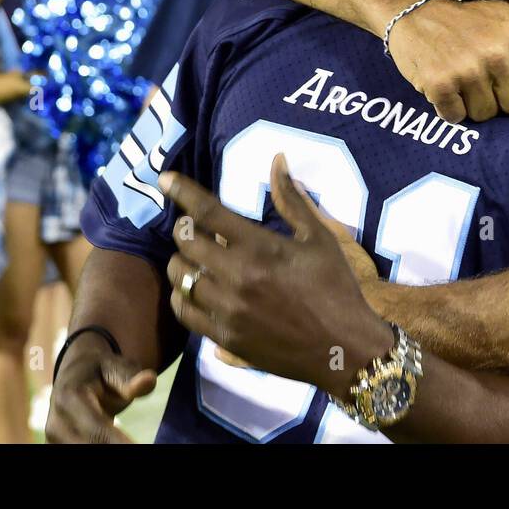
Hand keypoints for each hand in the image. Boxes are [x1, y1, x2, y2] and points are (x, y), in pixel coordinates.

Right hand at [45, 335, 155, 443]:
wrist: (74, 377)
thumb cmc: (101, 371)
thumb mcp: (116, 366)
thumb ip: (131, 376)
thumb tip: (149, 380)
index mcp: (70, 398)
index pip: (96, 429)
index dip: (118, 443)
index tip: (139, 447)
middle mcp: (56, 423)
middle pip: (89, 447)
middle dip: (118, 450)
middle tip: (149, 448)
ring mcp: (54, 440)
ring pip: (83, 453)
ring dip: (111, 452)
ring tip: (137, 447)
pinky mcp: (58, 448)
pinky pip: (79, 454)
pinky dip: (103, 450)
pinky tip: (121, 445)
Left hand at [160, 156, 392, 396]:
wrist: (343, 347)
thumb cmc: (335, 286)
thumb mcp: (320, 238)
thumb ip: (292, 200)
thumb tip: (277, 160)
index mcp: (260, 248)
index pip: (208, 212)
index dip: (182, 192)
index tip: (166, 178)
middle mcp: (236, 276)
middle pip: (187, 242)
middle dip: (184, 228)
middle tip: (193, 227)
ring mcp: (227, 310)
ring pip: (181, 277)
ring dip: (182, 261)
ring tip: (194, 258)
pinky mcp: (224, 337)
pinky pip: (184, 311)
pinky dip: (181, 295)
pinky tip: (192, 289)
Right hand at [387, 0, 508, 122]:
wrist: (414, 10)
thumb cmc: (469, 18)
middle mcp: (496, 54)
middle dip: (502, 99)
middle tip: (484, 79)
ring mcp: (466, 71)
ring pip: (486, 115)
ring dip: (474, 104)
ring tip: (464, 81)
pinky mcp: (439, 85)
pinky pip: (456, 118)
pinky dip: (450, 109)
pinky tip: (446, 87)